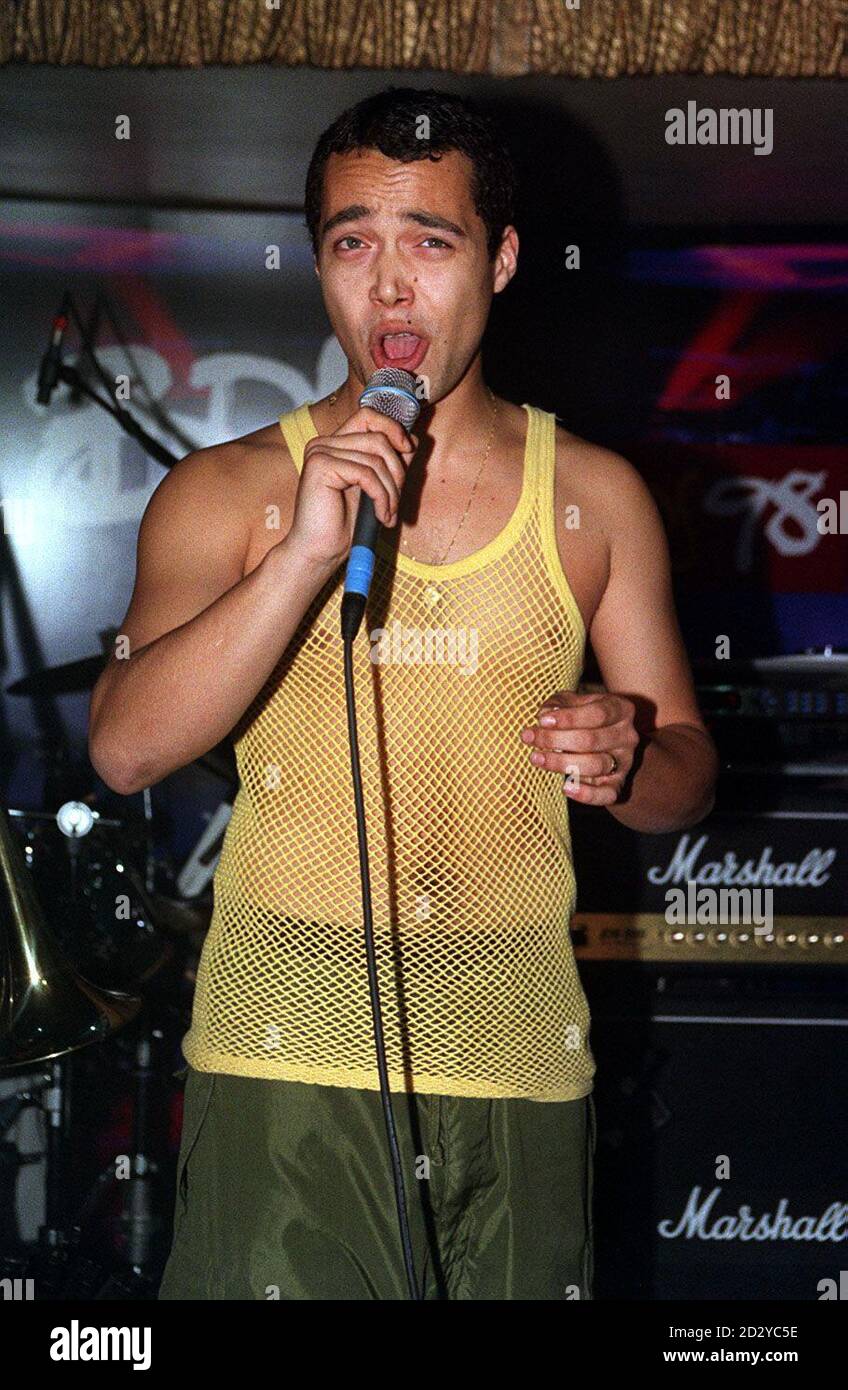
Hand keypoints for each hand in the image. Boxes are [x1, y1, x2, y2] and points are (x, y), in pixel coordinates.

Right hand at [287, 405, 416, 568]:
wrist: (320, 551)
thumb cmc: (344, 524)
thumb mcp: (375, 487)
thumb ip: (389, 462)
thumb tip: (412, 440)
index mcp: (335, 444)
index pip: (368, 417)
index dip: (392, 428)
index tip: (408, 450)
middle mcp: (324, 443)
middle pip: (378, 438)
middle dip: (397, 472)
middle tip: (396, 502)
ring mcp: (320, 452)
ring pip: (375, 459)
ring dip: (391, 491)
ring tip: (388, 514)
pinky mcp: (320, 466)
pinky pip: (366, 474)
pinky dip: (381, 497)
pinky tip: (381, 516)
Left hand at [520, 690, 639, 805]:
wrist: (603, 745)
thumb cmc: (582, 718)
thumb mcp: (571, 703)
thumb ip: (557, 704)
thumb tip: (545, 716)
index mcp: (621, 709)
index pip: (598, 713)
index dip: (569, 718)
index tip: (542, 720)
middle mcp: (627, 736)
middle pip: (591, 740)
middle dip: (555, 739)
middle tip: (529, 738)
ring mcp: (625, 762)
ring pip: (595, 765)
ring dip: (561, 763)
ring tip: (536, 758)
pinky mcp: (618, 785)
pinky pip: (607, 794)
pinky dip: (587, 794)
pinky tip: (565, 788)